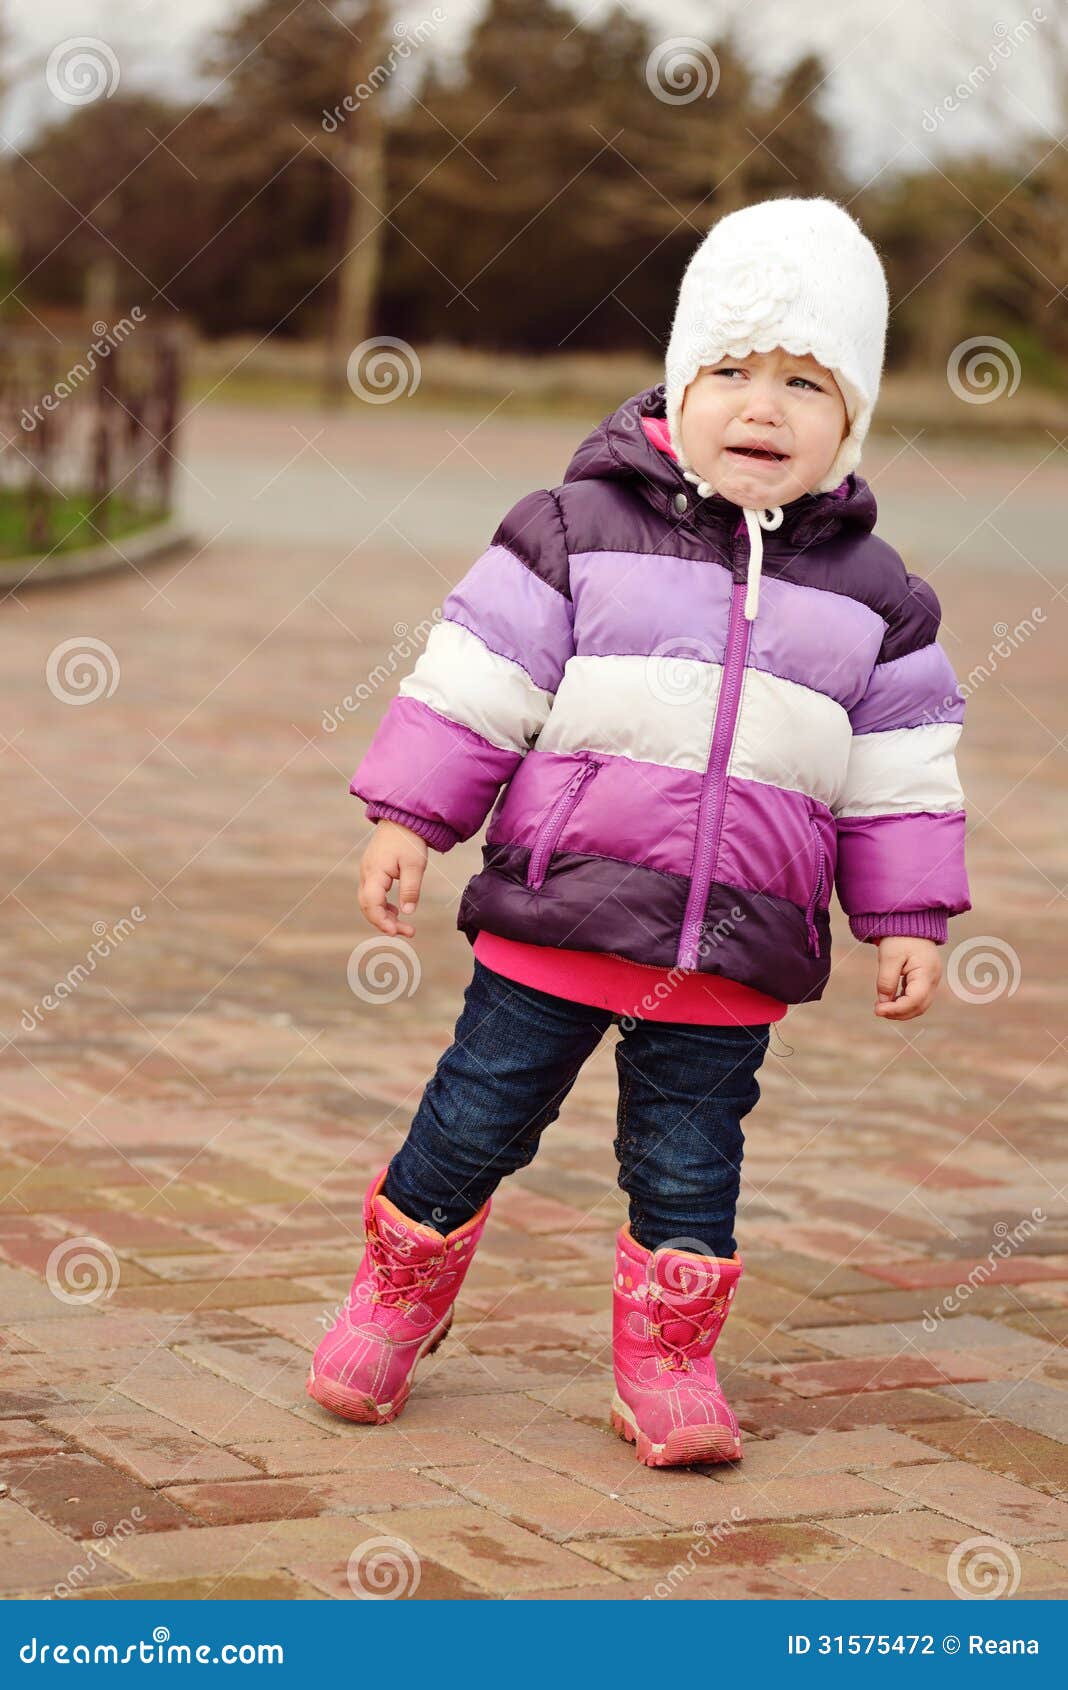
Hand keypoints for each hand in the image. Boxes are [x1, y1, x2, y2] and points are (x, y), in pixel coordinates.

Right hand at [358, 819, 426, 937]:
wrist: (401, 819)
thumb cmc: (409, 840)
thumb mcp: (415, 865)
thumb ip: (411, 889)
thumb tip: (408, 912)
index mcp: (375, 872)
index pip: (372, 904)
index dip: (382, 921)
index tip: (396, 932)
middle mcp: (367, 874)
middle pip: (368, 906)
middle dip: (384, 923)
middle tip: (407, 932)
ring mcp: (368, 873)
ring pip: (369, 902)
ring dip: (384, 916)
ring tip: (404, 926)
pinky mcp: (373, 872)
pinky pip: (372, 895)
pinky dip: (382, 906)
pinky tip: (396, 911)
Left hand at [873, 936, 941, 1019]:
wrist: (910, 922)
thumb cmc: (899, 937)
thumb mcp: (888, 957)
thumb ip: (886, 981)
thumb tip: (883, 1003)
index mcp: (927, 972)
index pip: (915, 1000)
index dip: (896, 1009)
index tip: (878, 1010)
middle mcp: (934, 979)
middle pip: (920, 1007)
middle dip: (899, 1013)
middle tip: (878, 1010)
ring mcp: (932, 980)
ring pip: (920, 1005)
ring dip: (902, 1010)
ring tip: (882, 1007)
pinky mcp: (926, 980)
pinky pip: (918, 998)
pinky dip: (904, 1003)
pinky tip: (889, 1001)